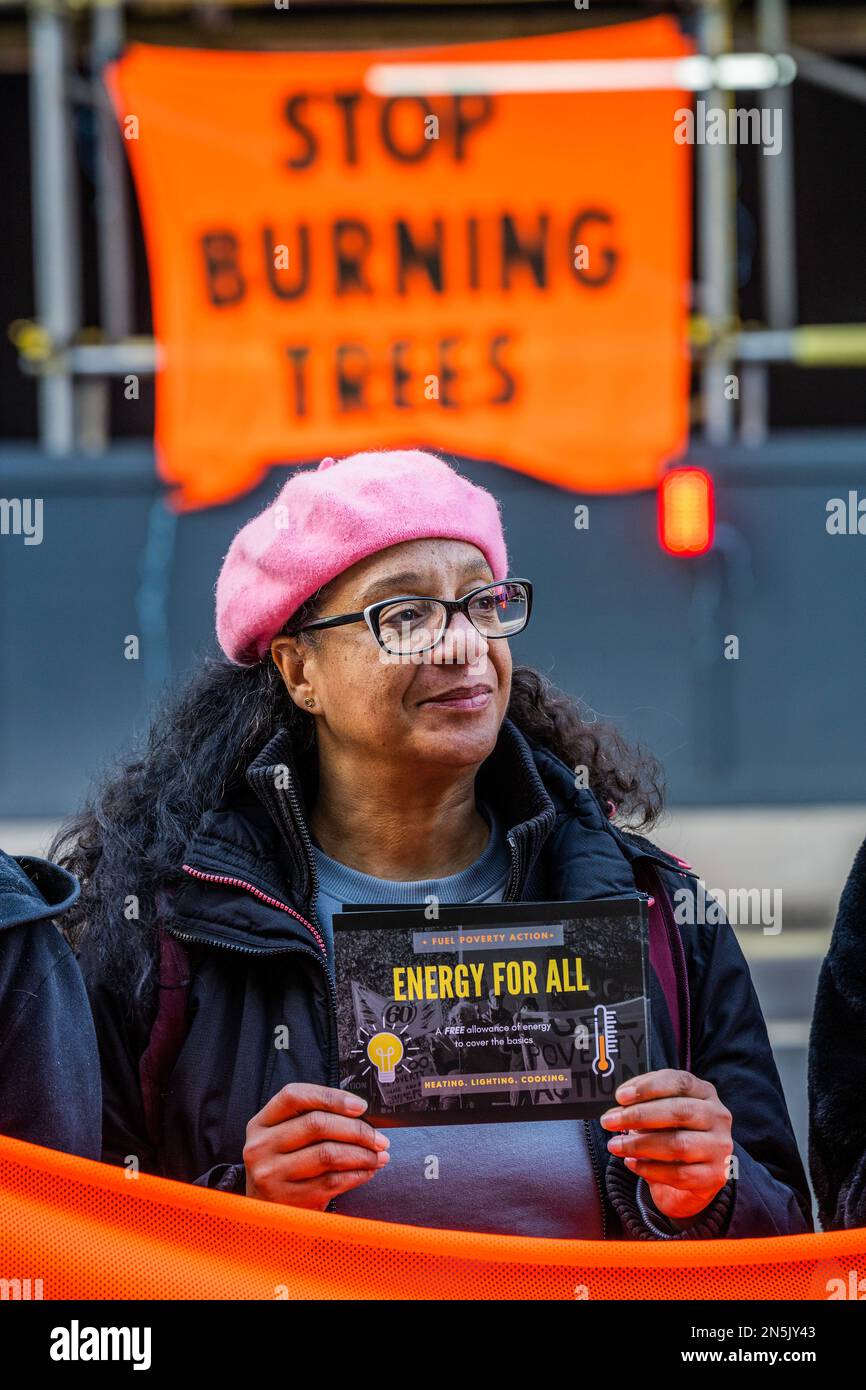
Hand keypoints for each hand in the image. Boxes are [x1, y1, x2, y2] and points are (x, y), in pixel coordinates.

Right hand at [243, 1082, 389, 1208]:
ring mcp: (271, 1174)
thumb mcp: (285, 1139)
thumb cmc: (284, 1168)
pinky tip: (367, 1172)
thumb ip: (312, 1121)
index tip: (361, 1106)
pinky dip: (357, 1175)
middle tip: (380, 1138)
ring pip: (328, 1154)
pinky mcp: (288, 1199)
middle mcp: (261, 1147)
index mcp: (261, 1123)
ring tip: (378, 1156)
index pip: (295, 1096)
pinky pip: (332, 1181)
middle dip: (357, 1130)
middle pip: (316, 1124)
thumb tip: (361, 1115)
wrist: (266, 1213)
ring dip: (362, 1154)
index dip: (331, 1096)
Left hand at [600, 1069, 732, 1220]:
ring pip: (678, 1144)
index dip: (648, 1087)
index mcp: (705, 1092)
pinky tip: (631, 1163)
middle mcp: (718, 1117)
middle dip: (639, 1116)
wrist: (698, 1174)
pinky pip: (678, 1174)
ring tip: (615, 1145)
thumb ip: (646, 1101)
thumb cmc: (675, 1132)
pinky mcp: (714, 1175)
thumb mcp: (664, 1110)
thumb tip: (621, 1101)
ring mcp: (719, 1147)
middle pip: (679, 1112)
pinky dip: (649, 1169)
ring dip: (640, 1144)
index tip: (620, 1096)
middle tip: (609, 1121)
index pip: (680, 1082)